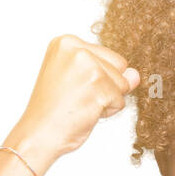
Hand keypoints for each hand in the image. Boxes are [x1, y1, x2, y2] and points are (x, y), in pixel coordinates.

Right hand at [4, 34, 139, 175]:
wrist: (39, 132)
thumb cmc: (55, 110)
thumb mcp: (81, 83)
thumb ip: (110, 73)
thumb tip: (135, 74)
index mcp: (67, 42)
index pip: (110, 57)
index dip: (100, 78)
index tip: (74, 87)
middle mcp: (77, 48)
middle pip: (120, 67)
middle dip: (107, 87)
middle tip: (78, 97)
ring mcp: (88, 66)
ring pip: (123, 84)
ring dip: (107, 100)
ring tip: (81, 104)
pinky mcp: (98, 85)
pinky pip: (120, 101)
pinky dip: (107, 112)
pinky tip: (85, 112)